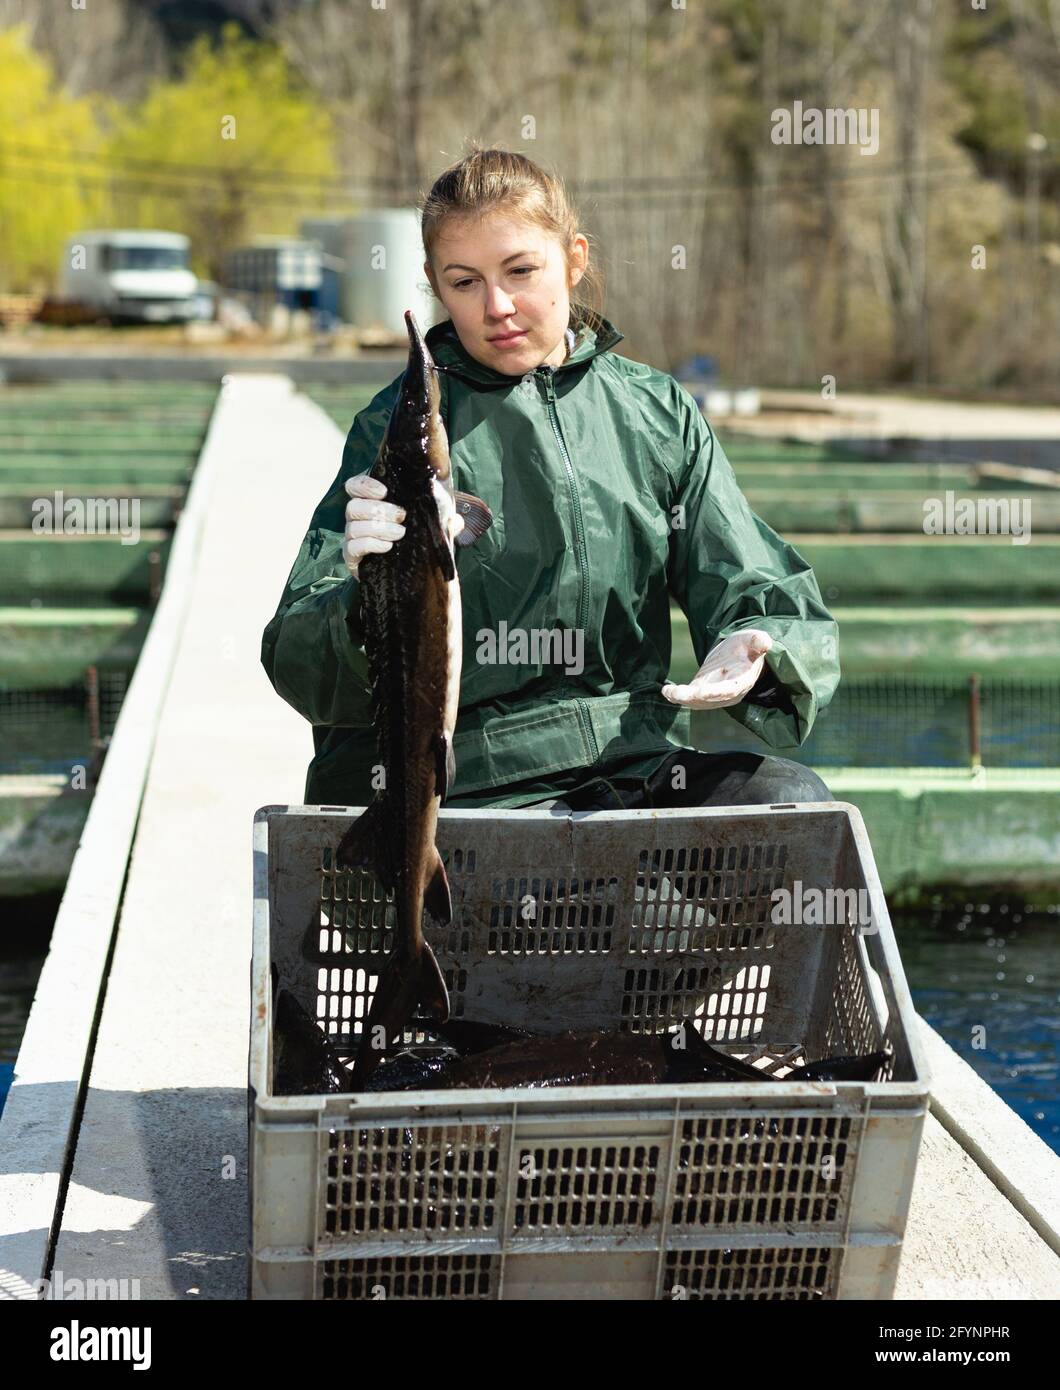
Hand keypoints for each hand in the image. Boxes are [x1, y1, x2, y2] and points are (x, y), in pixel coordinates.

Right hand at [343, 473, 462, 577]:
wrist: (405, 575)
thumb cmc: (413, 543)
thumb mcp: (428, 528)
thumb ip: (441, 520)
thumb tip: (457, 520)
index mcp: (371, 503)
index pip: (355, 487)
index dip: (364, 485)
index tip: (384, 491)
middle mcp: (357, 519)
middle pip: (354, 506)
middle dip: (379, 510)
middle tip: (402, 516)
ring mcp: (352, 538)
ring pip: (354, 526)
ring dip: (378, 528)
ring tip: (400, 534)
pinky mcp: (352, 557)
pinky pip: (354, 547)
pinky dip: (371, 544)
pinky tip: (388, 547)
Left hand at [661, 629, 773, 709]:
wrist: (741, 654)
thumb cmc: (748, 646)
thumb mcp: (753, 639)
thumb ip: (758, 641)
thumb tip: (766, 641)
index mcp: (742, 682)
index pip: (728, 691)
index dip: (715, 693)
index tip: (700, 692)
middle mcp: (727, 693)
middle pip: (709, 699)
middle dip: (693, 698)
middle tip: (677, 694)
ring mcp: (714, 695)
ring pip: (697, 701)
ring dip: (682, 698)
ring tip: (668, 692)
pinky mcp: (703, 691)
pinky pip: (690, 697)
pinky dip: (677, 696)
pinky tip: (666, 691)